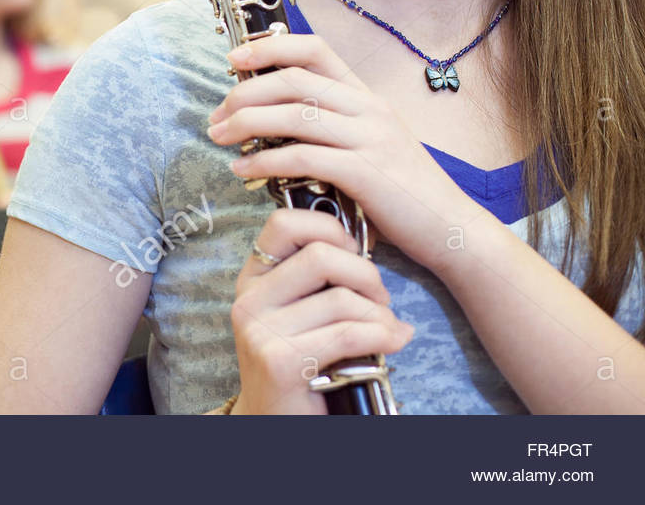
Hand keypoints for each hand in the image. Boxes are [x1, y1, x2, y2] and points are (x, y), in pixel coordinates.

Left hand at [208, 33, 477, 272]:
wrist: (450, 229)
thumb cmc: (400, 192)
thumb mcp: (369, 145)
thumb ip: (330, 127)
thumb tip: (274, 118)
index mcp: (366, 96)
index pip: (315, 49)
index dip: (269, 48)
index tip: (233, 60)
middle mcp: (369, 108)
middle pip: (294, 80)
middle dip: (245, 93)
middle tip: (215, 116)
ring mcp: (370, 139)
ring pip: (294, 115)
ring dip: (247, 123)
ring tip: (218, 137)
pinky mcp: (366, 173)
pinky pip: (303, 158)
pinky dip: (265, 162)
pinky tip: (242, 170)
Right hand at [229, 208, 413, 413]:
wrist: (278, 422)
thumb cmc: (303, 364)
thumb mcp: (301, 312)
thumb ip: (318, 279)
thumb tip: (364, 244)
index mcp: (253, 279)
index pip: (283, 223)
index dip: (328, 227)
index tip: (353, 252)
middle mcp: (248, 299)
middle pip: (321, 255)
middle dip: (367, 274)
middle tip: (381, 300)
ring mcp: (259, 330)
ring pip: (342, 299)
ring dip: (381, 315)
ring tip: (389, 330)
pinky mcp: (279, 360)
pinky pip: (348, 333)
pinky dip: (383, 337)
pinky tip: (395, 342)